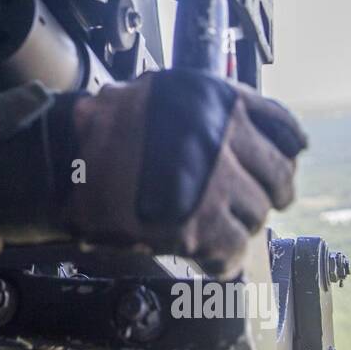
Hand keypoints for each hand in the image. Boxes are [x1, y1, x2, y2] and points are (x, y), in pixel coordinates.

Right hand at [60, 69, 307, 277]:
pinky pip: (233, 250)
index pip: (285, 130)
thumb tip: (254, 136)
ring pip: (256, 216)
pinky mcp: (198, 227)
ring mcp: (215, 185)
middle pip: (277, 179)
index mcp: (220, 102)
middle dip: (264, 194)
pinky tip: (206, 251)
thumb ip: (207, 112)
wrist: (65, 159)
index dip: (285, 154)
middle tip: (245, 203)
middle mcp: (225, 139)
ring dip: (237, 224)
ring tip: (210, 224)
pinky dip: (222, 256)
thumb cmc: (103, 126)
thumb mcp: (163, 93)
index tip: (280, 166)